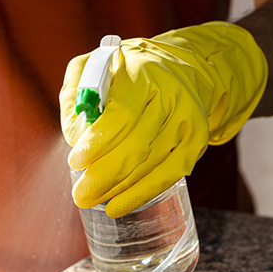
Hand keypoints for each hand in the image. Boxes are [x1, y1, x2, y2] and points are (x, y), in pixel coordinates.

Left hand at [60, 21, 267, 217]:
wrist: (181, 68)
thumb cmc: (127, 71)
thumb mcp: (94, 66)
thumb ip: (76, 94)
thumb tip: (75, 135)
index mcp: (142, 73)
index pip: (121, 114)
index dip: (98, 142)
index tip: (76, 161)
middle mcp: (170, 96)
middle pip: (137, 145)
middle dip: (105, 174)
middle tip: (81, 193)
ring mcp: (187, 120)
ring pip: (151, 164)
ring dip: (119, 187)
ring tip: (92, 198)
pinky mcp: (197, 141)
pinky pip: (169, 174)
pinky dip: (142, 193)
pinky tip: (118, 205)